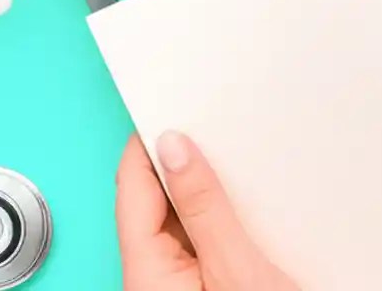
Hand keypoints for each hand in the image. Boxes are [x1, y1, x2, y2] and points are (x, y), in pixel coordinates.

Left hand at [116, 132, 297, 290]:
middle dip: (181, 163)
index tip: (174, 109)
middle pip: (155, 203)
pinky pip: (204, 242)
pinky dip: (222, 217)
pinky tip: (249, 201)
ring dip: (207, 192)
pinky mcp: (206, 287)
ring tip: (238, 158)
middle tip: (214, 126)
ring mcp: (180, 283)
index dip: (148, 143)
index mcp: (147, 273)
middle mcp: (155, 278)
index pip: (132, 188)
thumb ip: (204, 208)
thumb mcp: (237, 268)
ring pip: (182, 221)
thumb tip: (174, 148)